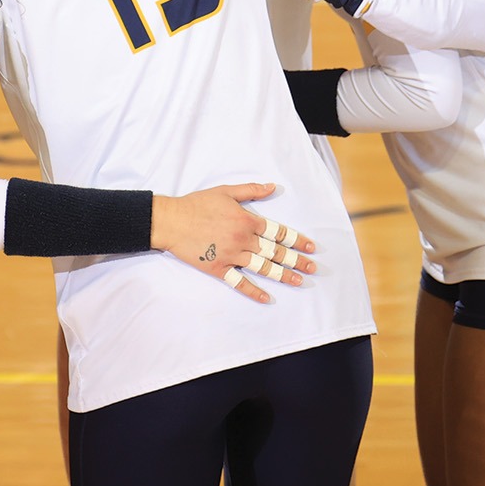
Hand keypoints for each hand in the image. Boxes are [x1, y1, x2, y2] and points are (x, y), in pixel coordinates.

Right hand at [151, 183, 317, 304]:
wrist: (172, 221)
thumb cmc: (197, 204)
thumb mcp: (226, 191)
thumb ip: (251, 190)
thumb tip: (273, 187)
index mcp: (247, 220)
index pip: (278, 232)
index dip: (296, 239)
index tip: (311, 246)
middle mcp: (243, 239)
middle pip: (276, 252)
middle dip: (297, 260)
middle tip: (313, 268)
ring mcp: (231, 256)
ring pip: (263, 268)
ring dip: (283, 275)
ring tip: (299, 282)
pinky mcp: (218, 268)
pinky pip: (240, 282)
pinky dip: (254, 291)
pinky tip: (267, 298)